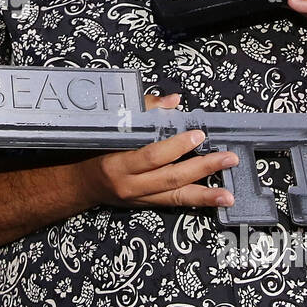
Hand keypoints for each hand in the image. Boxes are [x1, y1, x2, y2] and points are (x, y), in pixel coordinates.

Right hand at [75, 92, 237, 208]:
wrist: (78, 185)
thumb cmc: (91, 152)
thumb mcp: (110, 129)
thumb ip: (143, 111)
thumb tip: (173, 101)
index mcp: (118, 163)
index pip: (151, 155)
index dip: (176, 146)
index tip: (198, 135)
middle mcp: (130, 185)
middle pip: (171, 178)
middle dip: (202, 169)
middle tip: (227, 159)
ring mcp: (139, 199)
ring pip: (175, 198)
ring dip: (205, 195)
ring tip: (228, 195)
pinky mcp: (146, 205)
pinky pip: (172, 203)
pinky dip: (194, 200)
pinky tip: (213, 198)